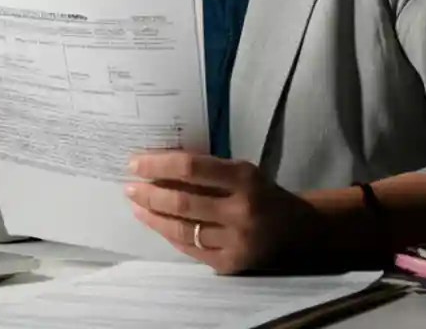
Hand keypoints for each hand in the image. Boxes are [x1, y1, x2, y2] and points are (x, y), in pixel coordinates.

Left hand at [125, 151, 322, 273]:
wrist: (296, 230)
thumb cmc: (262, 192)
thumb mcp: (241, 171)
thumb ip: (206, 169)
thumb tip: (158, 165)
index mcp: (244, 178)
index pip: (191, 168)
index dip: (158, 165)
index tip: (135, 162)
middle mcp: (240, 210)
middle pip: (181, 201)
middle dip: (149, 193)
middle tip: (130, 187)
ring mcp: (236, 241)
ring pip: (181, 229)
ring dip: (153, 217)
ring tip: (137, 205)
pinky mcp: (230, 264)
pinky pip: (190, 249)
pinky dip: (170, 235)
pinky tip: (157, 224)